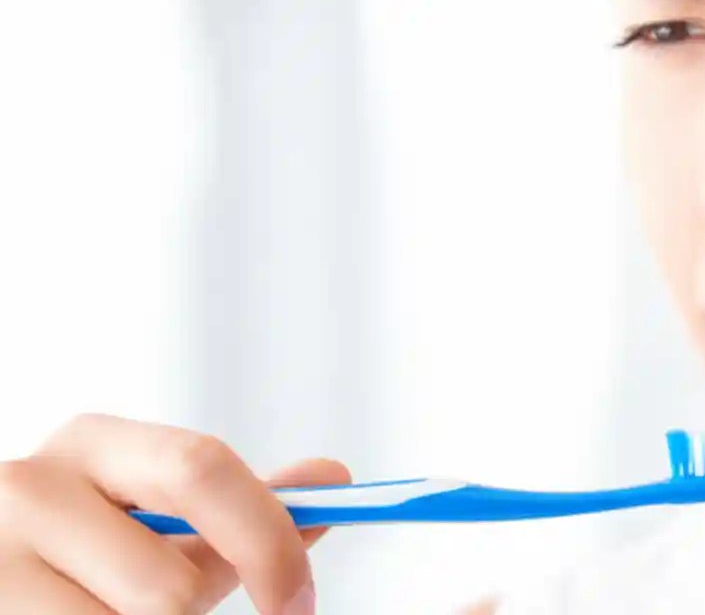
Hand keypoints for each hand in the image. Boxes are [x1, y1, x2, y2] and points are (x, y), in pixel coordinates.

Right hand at [0, 413, 350, 613]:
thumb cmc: (86, 557)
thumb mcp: (159, 520)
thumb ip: (244, 506)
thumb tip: (332, 477)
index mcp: (93, 445)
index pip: (202, 469)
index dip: (266, 539)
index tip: (298, 599)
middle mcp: (31, 487)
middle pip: (170, 584)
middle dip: (192, 611)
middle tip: (186, 612)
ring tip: (109, 608)